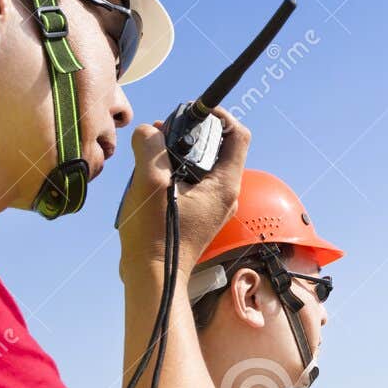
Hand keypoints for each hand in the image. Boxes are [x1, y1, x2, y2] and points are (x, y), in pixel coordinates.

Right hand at [116, 109, 249, 276]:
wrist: (154, 276)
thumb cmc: (156, 235)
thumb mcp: (150, 181)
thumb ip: (150, 146)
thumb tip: (149, 131)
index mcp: (224, 184)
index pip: (238, 135)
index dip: (219, 115)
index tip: (193, 112)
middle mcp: (226, 194)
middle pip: (219, 146)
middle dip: (192, 132)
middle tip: (165, 132)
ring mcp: (213, 205)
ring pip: (203, 163)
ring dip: (179, 152)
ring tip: (153, 153)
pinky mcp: (199, 213)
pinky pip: (192, 180)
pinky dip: (175, 171)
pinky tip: (152, 177)